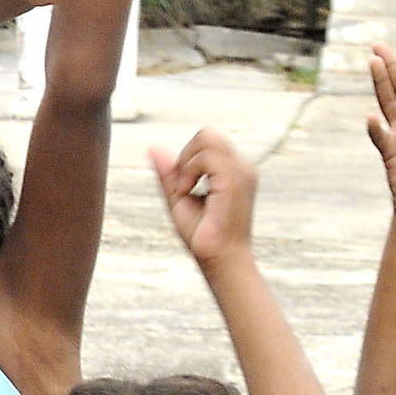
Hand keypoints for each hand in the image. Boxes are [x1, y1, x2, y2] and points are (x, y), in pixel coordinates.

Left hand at [152, 127, 256, 267]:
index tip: (183, 185)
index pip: (209, 140)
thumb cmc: (202, 236)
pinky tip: (188, 191)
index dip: (188, 156)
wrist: (219, 261)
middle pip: (208, 133)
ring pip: (207, 137)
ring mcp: (241, 172)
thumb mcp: (179, 197)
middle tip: (183, 184)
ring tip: (186, 189)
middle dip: (187, 153)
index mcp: (234, 171)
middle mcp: (242, 167)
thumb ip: (169, 173)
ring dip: (187, 162)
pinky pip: (206, 156)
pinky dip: (189, 171)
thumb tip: (153, 147)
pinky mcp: (234, 180)